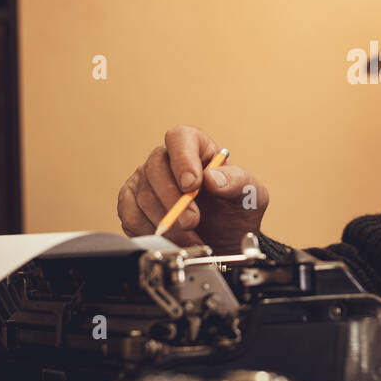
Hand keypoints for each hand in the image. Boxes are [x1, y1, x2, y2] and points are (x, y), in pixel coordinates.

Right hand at [117, 125, 268, 252]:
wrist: (224, 242)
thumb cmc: (235, 212)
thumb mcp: (250, 195)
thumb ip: (237, 182)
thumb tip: (211, 178)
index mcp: (195, 147)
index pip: (180, 138)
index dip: (183, 159)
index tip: (192, 185)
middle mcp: (166, 160)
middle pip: (155, 167)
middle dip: (174, 200)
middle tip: (192, 222)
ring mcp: (146, 181)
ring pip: (143, 196)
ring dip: (166, 222)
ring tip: (189, 237)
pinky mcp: (131, 204)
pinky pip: (130, 215)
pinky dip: (149, 231)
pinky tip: (169, 239)